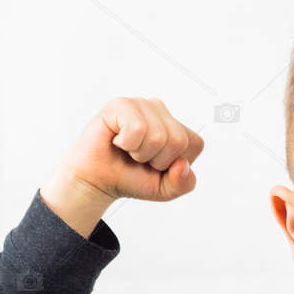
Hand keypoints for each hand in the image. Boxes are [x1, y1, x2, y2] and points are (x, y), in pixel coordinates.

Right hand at [45, 96, 204, 204]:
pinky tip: (117, 140)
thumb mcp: (165, 189)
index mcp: (177, 127)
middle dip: (156, 159)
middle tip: (138, 157)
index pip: (195, 145)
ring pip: (158, 135)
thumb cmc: (130, 177)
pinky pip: (137, 128)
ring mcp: (142, 105)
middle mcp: (162, 111)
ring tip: (128, 149)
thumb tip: (181, 165)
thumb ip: (184, 183)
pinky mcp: (121, 105)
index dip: (173, 164)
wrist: (98, 180)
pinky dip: (126, 144)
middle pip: (178, 140)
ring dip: (140, 153)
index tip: (155, 164)